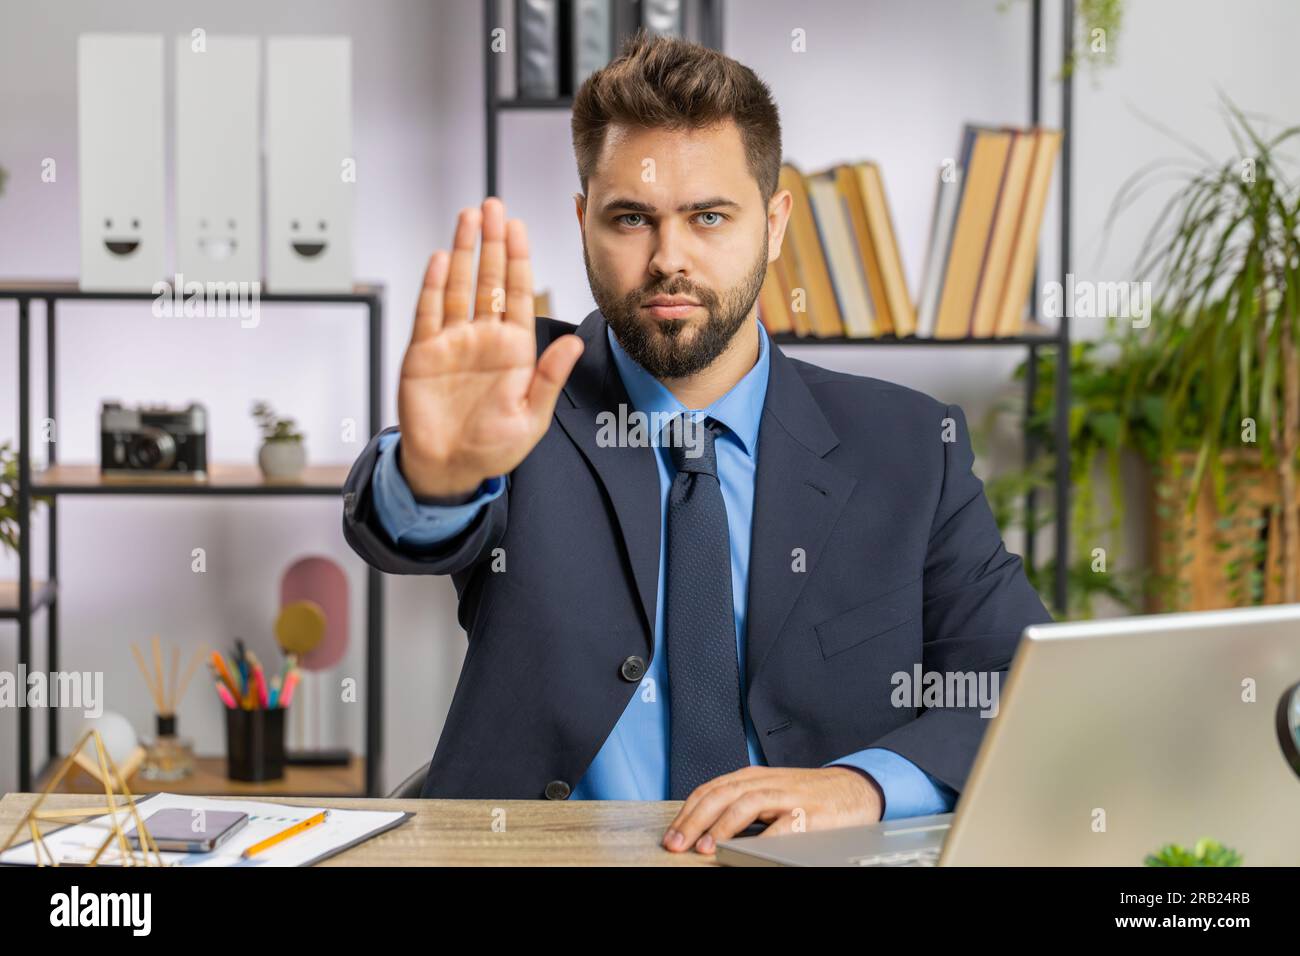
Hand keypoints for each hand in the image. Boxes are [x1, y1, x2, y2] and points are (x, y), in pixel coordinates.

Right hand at [397, 197, 584, 497]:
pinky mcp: (423, 353)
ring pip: (458, 286)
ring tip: (468, 218)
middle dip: (492, 242)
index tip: (518, 228)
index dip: (517, 259)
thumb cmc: (492, 448)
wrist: (448, 468)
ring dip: (463, 252)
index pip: (517, 293)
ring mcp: (452, 342)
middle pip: (488, 279)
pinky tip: (441, 258)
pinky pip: (428, 312)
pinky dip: (434, 285)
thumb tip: (573, 344)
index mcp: (514, 350)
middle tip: (494, 206)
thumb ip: (549, 377)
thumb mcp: (531, 416)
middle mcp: (483, 338)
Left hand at [661, 766, 883, 854]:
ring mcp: (789, 797)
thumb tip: (702, 828)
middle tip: (677, 843)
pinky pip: (784, 825)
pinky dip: (764, 837)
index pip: (710, 790)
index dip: (687, 812)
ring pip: (747, 804)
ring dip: (722, 826)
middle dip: (695, 820)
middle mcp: (767, 783)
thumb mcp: (768, 792)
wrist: (854, 789)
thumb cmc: (807, 795)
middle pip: (722, 795)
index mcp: (752, 777)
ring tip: (706, 846)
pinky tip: (749, 851)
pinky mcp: (811, 814)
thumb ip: (739, 804)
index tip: (671, 834)